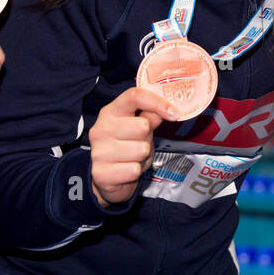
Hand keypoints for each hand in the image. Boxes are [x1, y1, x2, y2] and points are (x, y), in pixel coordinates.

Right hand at [88, 87, 172, 206]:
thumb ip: (151, 116)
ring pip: (141, 149)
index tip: (174, 113)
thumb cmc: (125, 147)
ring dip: (143, 156)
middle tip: (140, 143)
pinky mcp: (101, 173)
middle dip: (148, 137)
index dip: (158, 103)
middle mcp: (101, 129)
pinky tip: (127, 169)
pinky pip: (134, 169)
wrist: (107, 177)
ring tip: (133, 157)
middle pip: (142, 126)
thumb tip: (169, 108)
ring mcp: (98, 151)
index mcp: (110, 112)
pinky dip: (136, 171)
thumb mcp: (139, 127)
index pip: (134, 96)